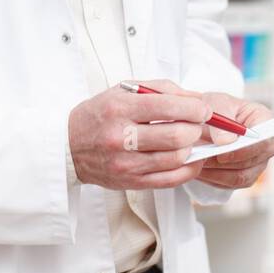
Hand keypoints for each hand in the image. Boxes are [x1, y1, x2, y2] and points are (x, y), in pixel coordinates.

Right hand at [67, 80, 210, 189]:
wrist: (69, 146)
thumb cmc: (101, 114)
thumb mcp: (124, 91)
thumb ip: (161, 90)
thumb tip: (198, 98)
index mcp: (119, 108)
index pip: (167, 107)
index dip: (194, 108)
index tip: (204, 109)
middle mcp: (121, 136)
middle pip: (175, 136)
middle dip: (197, 129)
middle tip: (199, 125)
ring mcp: (126, 163)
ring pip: (176, 158)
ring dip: (193, 148)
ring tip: (192, 140)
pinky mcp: (131, 182)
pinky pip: (171, 179)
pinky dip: (189, 169)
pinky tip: (190, 159)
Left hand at [194, 93, 273, 190]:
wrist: (206, 121)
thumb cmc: (215, 108)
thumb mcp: (215, 102)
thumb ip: (222, 117)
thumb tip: (226, 141)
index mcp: (264, 119)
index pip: (263, 139)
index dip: (245, 149)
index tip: (221, 153)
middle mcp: (265, 144)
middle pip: (252, 161)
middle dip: (224, 161)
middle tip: (201, 158)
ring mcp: (258, 163)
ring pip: (240, 176)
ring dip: (215, 171)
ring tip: (196, 162)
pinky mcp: (245, 177)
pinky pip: (230, 184)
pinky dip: (212, 178)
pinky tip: (198, 168)